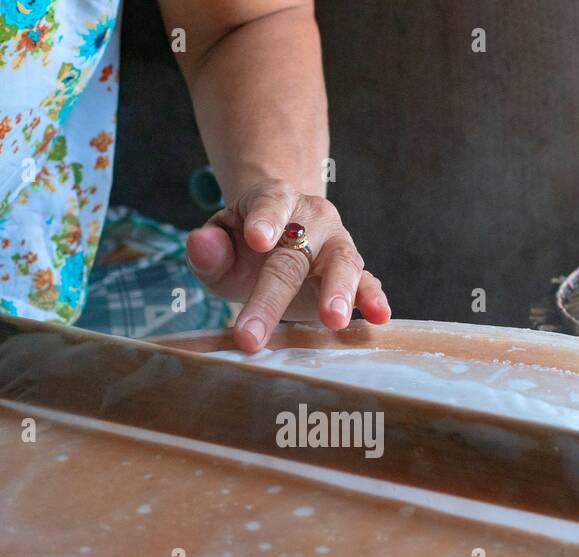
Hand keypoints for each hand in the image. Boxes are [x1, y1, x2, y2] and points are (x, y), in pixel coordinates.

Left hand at [184, 179, 390, 351]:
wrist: (279, 244)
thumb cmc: (243, 249)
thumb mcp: (219, 246)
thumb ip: (208, 248)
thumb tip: (198, 243)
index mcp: (274, 200)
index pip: (270, 203)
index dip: (265, 220)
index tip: (258, 240)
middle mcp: (311, 218)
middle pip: (294, 254)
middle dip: (273, 297)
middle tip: (253, 335)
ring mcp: (337, 244)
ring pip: (342, 263)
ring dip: (338, 291)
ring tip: (333, 319)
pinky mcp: (354, 272)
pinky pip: (368, 282)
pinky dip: (374, 298)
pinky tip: (379, 315)